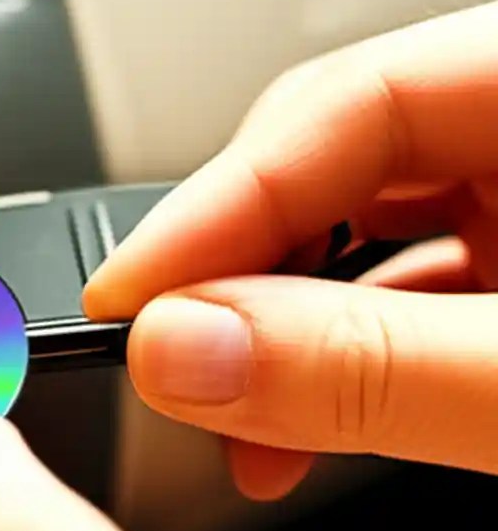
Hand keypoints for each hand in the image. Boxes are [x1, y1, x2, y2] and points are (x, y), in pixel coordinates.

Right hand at [83, 1, 497, 499]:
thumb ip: (374, 365)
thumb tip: (185, 349)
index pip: (340, 104)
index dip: (209, 205)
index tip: (119, 303)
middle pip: (334, 168)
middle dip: (239, 282)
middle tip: (173, 369)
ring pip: (365, 240)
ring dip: (285, 338)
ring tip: (242, 427)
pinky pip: (410, 294)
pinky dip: (349, 363)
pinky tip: (312, 424)